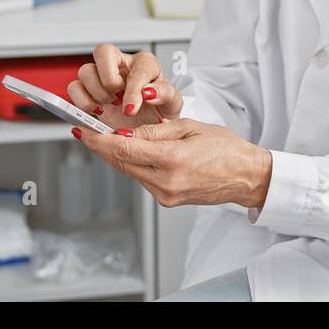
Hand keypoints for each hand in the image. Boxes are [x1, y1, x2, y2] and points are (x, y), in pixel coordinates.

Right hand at [67, 44, 182, 127]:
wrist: (149, 129)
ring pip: (85, 71)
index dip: (133, 89)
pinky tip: (98, 111)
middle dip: (109, 81)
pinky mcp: (88, 91)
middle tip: (118, 99)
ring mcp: (102, 77)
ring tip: (110, 106)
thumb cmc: (160, 112)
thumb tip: (150, 91)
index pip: (137, 66)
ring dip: (97, 94)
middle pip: (102, 52)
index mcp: (145, 64)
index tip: (132, 108)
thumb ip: (166, 94)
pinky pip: (74, 88)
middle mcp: (121, 66)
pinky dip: (83, 102)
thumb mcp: (172, 104)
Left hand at [76, 119, 272, 209]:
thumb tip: (126, 133)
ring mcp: (165, 195)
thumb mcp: (190, 128)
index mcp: (173, 159)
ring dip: (118, 156)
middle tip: (88, 131)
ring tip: (110, 138)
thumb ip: (155, 131)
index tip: (82, 130)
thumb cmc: (226, 149)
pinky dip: (135, 164)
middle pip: (121, 163)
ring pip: (130, 171)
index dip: (98, 140)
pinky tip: (135, 153)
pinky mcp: (167, 200)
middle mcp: (166, 182)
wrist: (245, 176)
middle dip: (102, 147)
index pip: (123, 150)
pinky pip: (142, 178)